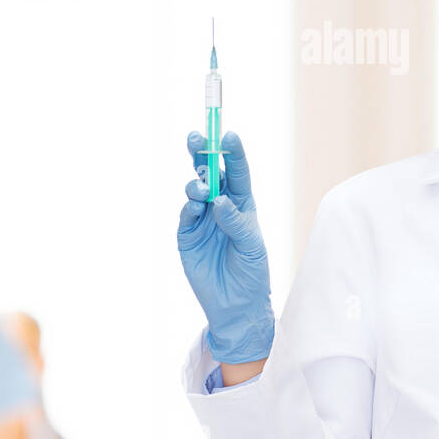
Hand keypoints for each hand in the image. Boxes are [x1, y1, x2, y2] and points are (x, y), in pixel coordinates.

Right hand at [177, 130, 274, 362]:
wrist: (237, 305)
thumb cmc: (252, 272)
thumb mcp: (251, 245)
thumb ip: (235, 222)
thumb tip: (219, 200)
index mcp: (242, 203)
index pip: (237, 171)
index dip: (232, 152)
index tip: (228, 134)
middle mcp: (221, 206)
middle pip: (210, 173)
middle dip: (202, 153)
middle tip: (196, 138)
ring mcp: (202, 220)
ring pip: (195, 191)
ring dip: (196, 183)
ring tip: (200, 187)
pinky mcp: (187, 236)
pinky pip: (186, 216)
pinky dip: (189, 207)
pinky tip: (195, 206)